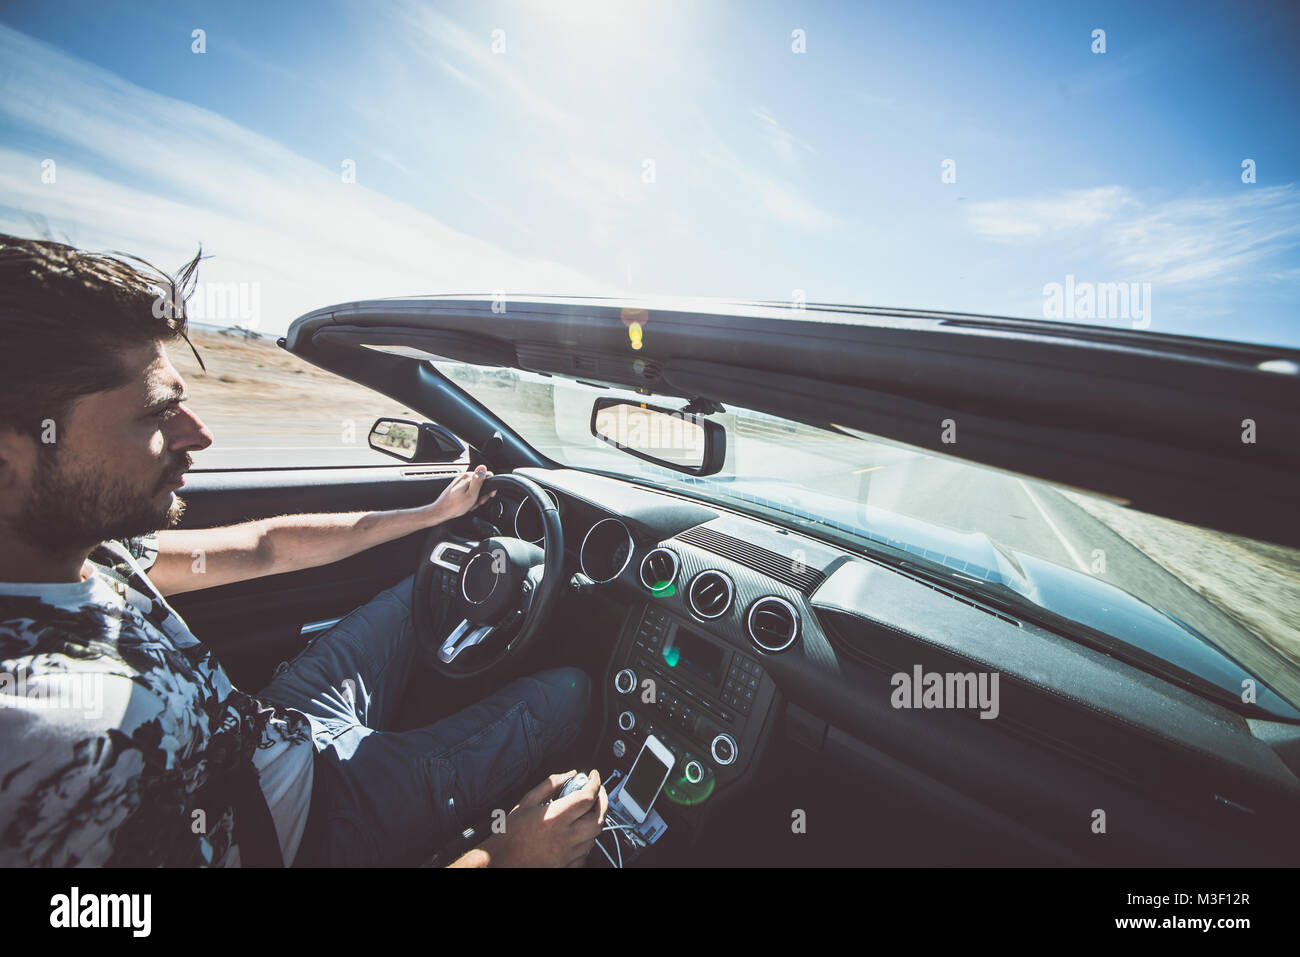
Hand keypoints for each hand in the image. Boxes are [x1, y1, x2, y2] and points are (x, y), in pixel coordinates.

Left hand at [433, 464, 495, 521]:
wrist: (441, 511)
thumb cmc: (455, 506)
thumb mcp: (471, 494)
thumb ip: (478, 481)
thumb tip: (483, 467)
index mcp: (468, 477)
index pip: (486, 475)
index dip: (490, 486)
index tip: (489, 495)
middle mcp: (464, 477)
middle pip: (481, 482)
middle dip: (483, 493)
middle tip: (479, 502)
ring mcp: (460, 482)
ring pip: (475, 487)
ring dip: (477, 496)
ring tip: (473, 504)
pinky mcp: (457, 487)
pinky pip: (469, 490)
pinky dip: (471, 497)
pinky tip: (469, 504)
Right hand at [478, 770, 607, 867]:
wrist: (500, 862)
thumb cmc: (509, 834)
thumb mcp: (526, 802)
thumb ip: (550, 785)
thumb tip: (569, 775)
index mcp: (554, 818)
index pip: (587, 798)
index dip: (595, 783)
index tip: (594, 776)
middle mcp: (564, 838)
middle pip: (598, 818)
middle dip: (603, 802)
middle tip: (598, 792)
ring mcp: (567, 855)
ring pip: (594, 836)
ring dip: (595, 820)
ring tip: (587, 811)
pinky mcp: (566, 866)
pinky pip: (586, 853)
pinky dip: (587, 840)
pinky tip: (579, 832)